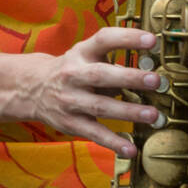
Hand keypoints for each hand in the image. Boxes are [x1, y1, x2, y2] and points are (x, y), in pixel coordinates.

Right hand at [10, 26, 162, 156]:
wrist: (32, 89)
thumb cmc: (72, 70)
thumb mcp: (86, 56)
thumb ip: (113, 63)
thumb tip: (146, 75)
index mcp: (82, 53)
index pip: (104, 40)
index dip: (127, 38)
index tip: (151, 41)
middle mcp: (74, 75)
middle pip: (101, 75)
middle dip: (129, 78)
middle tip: (155, 80)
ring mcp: (71, 100)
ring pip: (100, 107)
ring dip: (128, 112)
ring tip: (152, 115)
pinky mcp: (70, 123)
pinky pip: (94, 134)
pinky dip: (113, 142)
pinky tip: (131, 149)